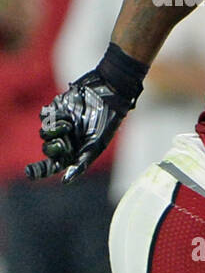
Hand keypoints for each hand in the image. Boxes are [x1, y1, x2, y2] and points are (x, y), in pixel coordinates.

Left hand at [26, 69, 135, 183]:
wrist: (107, 92)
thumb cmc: (107, 120)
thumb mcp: (97, 145)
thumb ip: (82, 162)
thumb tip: (65, 180)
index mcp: (76, 151)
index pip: (53, 165)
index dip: (39, 170)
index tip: (28, 173)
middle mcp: (66, 139)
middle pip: (47, 149)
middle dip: (52, 147)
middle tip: (63, 140)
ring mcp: (60, 124)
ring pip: (43, 133)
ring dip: (54, 130)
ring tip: (69, 124)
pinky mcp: (56, 109)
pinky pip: (44, 116)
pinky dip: (52, 117)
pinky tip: (66, 114)